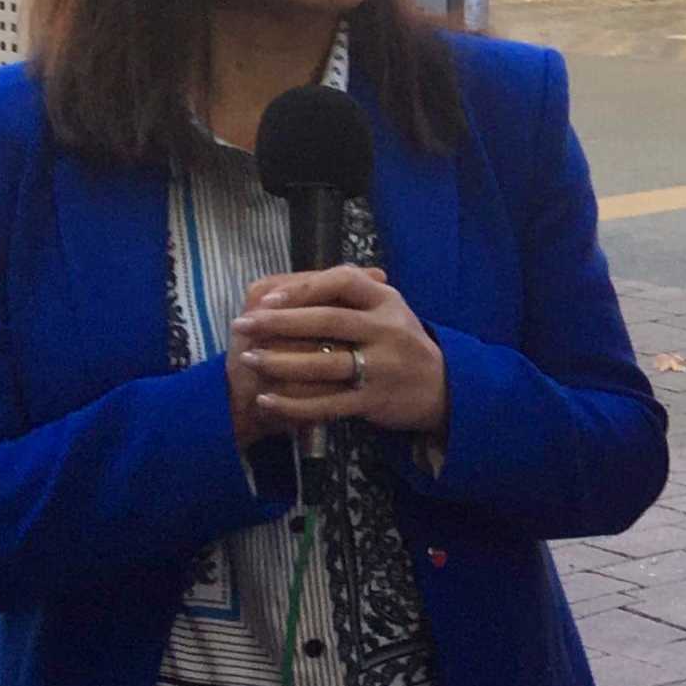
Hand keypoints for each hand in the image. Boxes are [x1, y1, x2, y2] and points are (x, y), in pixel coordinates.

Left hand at [225, 265, 448, 445]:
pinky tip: (266, 401)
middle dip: (279, 323)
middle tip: (243, 325)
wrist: (441, 389)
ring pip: (324, 364)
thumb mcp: (386, 309)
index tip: (269, 298)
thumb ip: (347, 292)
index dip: (303, 288)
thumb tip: (286, 284)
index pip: (344, 281)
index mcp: (387, 302)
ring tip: (249, 360)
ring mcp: (383, 367)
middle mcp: (388, 330)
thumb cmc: (400, 343)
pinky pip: (327, 404)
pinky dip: (293, 405)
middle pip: (328, 321)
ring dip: (281, 363)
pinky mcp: (374, 401)